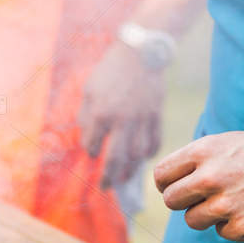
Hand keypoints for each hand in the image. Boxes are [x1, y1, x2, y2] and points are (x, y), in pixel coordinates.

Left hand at [78, 41, 164, 187]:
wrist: (140, 54)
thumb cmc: (110, 71)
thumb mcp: (90, 89)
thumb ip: (86, 116)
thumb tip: (87, 139)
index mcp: (101, 112)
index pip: (92, 144)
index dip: (90, 152)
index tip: (91, 154)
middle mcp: (122, 120)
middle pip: (116, 158)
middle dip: (109, 177)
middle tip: (105, 187)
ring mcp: (142, 119)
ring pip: (138, 155)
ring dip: (130, 171)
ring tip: (124, 178)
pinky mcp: (157, 116)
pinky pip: (155, 142)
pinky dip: (148, 154)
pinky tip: (142, 158)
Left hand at [153, 129, 243, 241]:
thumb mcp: (229, 143)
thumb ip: (200, 161)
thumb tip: (172, 182)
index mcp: (204, 151)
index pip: (162, 175)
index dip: (166, 185)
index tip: (175, 189)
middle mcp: (210, 177)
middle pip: (171, 200)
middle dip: (184, 202)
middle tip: (203, 200)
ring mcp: (225, 204)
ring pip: (193, 220)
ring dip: (208, 216)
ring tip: (234, 202)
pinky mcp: (243, 228)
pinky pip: (222, 233)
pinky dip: (234, 226)